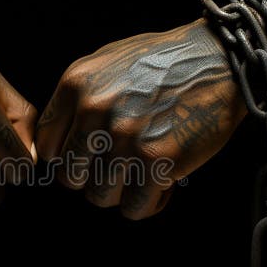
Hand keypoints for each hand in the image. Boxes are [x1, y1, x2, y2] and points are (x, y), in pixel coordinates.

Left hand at [35, 20, 245, 218]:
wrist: (220, 60)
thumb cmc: (164, 62)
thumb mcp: (106, 62)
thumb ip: (77, 99)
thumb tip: (53, 144)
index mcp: (76, 85)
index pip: (47, 147)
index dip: (68, 160)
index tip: (88, 160)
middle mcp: (94, 110)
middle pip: (70, 178)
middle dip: (92, 180)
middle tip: (118, 169)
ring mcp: (124, 136)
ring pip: (100, 196)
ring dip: (122, 193)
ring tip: (142, 175)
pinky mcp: (157, 159)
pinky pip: (135, 206)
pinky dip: (148, 203)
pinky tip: (162, 185)